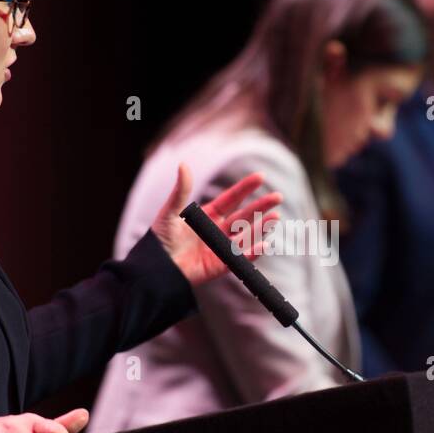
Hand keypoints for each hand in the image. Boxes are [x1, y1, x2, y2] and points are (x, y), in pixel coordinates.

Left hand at [150, 164, 282, 286]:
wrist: (155, 268)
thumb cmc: (160, 239)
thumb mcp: (170, 212)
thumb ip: (181, 191)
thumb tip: (182, 164)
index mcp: (207, 215)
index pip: (231, 199)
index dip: (245, 188)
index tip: (260, 177)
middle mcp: (217, 230)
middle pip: (244, 216)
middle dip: (261, 207)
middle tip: (278, 196)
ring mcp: (220, 248)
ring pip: (246, 236)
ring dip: (261, 227)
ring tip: (276, 217)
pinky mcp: (220, 266)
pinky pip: (239, 259)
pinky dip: (252, 253)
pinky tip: (265, 244)